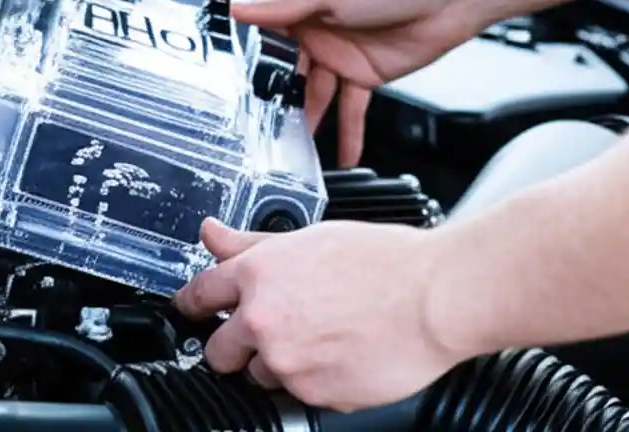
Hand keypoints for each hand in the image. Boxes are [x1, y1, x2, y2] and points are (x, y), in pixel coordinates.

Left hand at [172, 218, 470, 412]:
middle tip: (267, 331)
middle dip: (234, 343)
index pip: (197, 296)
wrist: (436, 297)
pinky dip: (314, 380)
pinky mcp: (314, 394)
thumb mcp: (309, 238)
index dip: (192, 305)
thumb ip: (251, 244)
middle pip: (217, 350)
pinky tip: (340, 354)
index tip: (192, 310)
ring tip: (320, 338)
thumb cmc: (384, 262)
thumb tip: (211, 234)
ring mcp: (287, 362)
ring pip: (260, 375)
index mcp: (256, 275)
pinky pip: (300, 394)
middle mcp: (263, 321)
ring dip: (278, 363)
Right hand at [233, 0, 480, 165]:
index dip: (249, 50)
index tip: (230, 76)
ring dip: (305, 118)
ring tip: (289, 146)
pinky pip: (350, 107)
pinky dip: (347, 132)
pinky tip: (340, 153)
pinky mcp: (365, 73)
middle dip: (272, 93)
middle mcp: (319, 24)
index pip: (266, 26)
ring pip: (314, 92)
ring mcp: (341, 51)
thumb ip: (281, 7)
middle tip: (255, 121)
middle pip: (286, 66)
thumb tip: (238, 9)